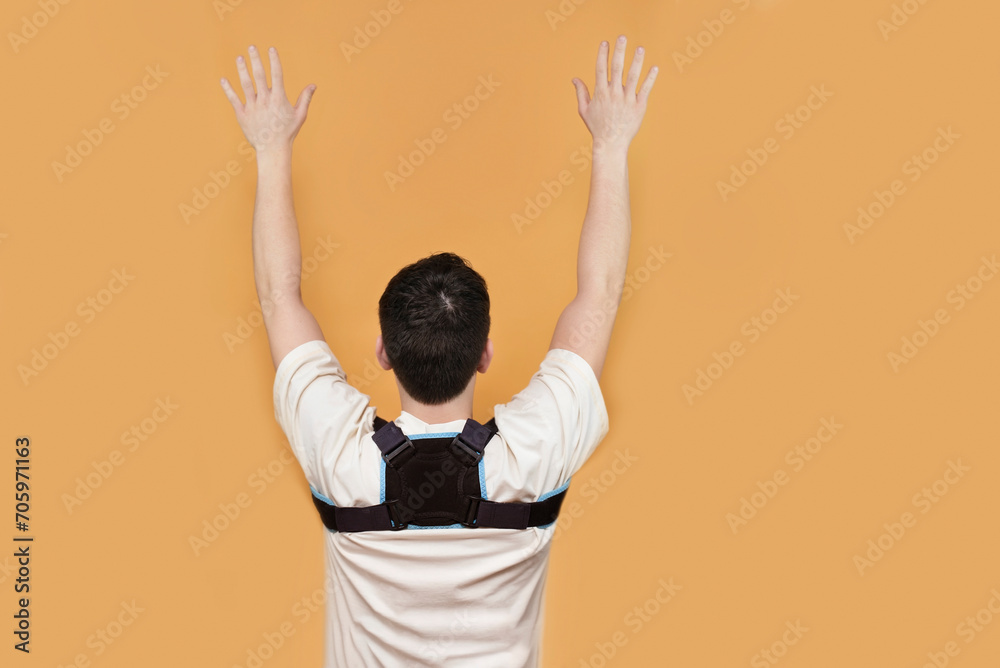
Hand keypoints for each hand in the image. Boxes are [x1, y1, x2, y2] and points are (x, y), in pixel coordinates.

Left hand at [220, 45, 315, 152]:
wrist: (273, 150)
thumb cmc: (287, 132)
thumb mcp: (300, 115)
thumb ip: (305, 98)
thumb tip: (313, 85)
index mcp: (279, 99)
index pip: (277, 75)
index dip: (274, 60)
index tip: (271, 49)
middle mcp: (265, 100)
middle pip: (259, 76)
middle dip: (255, 60)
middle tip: (251, 47)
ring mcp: (253, 107)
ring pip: (246, 85)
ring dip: (242, 70)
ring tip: (239, 58)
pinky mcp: (242, 115)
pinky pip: (234, 99)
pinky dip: (228, 89)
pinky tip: (223, 79)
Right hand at [571, 36, 657, 153]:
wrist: (611, 144)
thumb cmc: (597, 127)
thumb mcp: (584, 110)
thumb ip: (581, 93)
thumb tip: (575, 79)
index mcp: (601, 94)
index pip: (601, 69)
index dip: (603, 54)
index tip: (605, 43)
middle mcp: (614, 94)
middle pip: (617, 68)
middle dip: (619, 51)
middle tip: (622, 37)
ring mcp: (627, 100)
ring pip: (633, 77)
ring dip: (637, 61)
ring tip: (640, 49)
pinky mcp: (639, 107)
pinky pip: (645, 89)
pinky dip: (650, 78)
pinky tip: (655, 67)